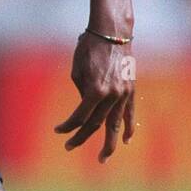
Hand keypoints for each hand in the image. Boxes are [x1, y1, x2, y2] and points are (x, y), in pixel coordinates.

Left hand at [54, 31, 134, 162]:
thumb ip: (81, 92)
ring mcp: (123, 94)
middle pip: (95, 124)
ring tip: (102, 158)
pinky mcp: (131, 90)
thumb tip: (85, 108)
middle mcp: (111, 95)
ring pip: (115, 124)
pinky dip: (129, 127)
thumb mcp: (77, 70)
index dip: (67, 126)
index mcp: (95, 90)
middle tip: (69, 147)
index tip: (58, 131)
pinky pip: (130, 113)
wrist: (113, 32)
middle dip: (81, 137)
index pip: (79, 117)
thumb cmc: (89, 47)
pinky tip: (125, 140)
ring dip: (109, 143)